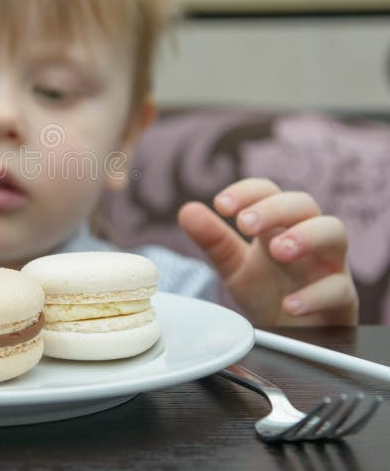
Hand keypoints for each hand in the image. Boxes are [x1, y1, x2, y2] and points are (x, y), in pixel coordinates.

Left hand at [177, 178, 357, 326]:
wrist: (290, 338)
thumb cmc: (267, 294)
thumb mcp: (234, 266)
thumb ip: (213, 240)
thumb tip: (186, 210)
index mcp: (278, 226)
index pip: (269, 192)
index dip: (248, 192)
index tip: (220, 205)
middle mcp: (307, 238)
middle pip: (303, 204)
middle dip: (274, 209)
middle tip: (244, 224)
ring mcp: (328, 266)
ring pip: (334, 232)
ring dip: (306, 236)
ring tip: (277, 250)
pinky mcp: (343, 299)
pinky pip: (339, 289)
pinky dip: (315, 295)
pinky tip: (290, 305)